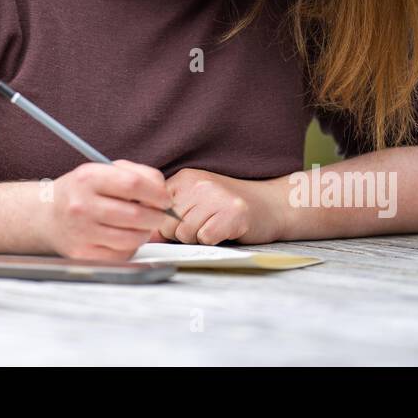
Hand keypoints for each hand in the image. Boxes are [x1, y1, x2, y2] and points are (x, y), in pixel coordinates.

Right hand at [42, 159, 173, 260]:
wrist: (46, 215)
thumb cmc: (81, 191)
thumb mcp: (102, 171)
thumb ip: (136, 174)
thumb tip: (162, 193)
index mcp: (88, 178)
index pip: (133, 184)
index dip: (157, 193)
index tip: (165, 199)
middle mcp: (82, 205)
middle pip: (136, 214)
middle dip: (157, 216)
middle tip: (159, 214)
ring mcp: (81, 232)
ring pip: (132, 238)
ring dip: (145, 233)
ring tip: (141, 225)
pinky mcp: (83, 254)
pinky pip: (121, 254)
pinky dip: (130, 246)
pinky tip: (124, 236)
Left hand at [149, 168, 282, 245]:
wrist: (272, 204)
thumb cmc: (229, 206)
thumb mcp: (196, 201)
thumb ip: (170, 214)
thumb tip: (146, 235)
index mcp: (185, 178)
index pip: (155, 207)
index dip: (165, 223)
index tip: (181, 223)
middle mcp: (198, 184)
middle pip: (167, 224)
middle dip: (181, 233)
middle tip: (204, 224)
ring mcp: (216, 197)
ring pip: (184, 233)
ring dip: (198, 237)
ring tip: (215, 225)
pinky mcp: (231, 214)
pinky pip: (205, 238)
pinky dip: (214, 240)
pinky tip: (225, 230)